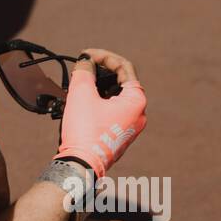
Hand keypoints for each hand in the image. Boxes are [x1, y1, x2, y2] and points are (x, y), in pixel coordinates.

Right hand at [56, 48, 146, 177]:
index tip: (85, 54)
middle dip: (101, 71)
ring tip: (81, 83)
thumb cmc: (84, 131)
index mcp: (136, 101)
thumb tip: (85, 62)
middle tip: (83, 67)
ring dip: (99, 86)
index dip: (103, 56)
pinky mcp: (121, 135)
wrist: (81, 165)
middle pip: (122, 81)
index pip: (124, 66)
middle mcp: (139, 113)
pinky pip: (113, 110)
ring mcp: (131, 126)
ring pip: (116, 96)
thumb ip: (84, 71)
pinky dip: (100, 101)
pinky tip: (83, 101)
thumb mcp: (81, 93)